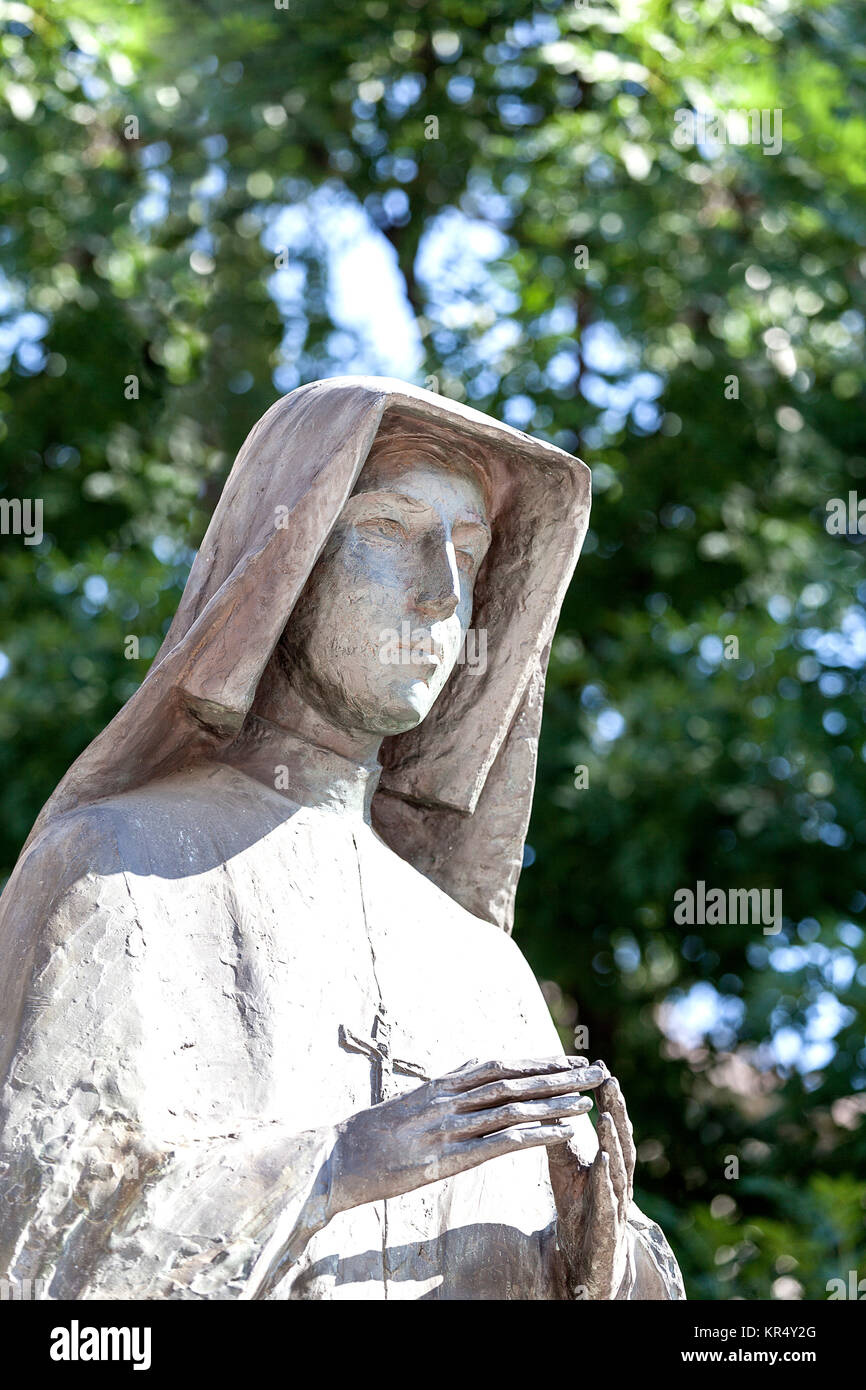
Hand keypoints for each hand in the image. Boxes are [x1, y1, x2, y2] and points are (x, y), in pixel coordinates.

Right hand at [328, 1056, 606, 1215]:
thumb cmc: (365, 1137)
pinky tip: (563, 1132)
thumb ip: (438, 1089)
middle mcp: (450, 1100)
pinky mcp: (448, 1158)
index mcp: (440, 1087)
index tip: (568, 1058)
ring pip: (514, 1108)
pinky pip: (501, 1143)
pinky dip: (536, 1135)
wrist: (334, 1157)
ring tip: (589, 1097)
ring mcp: (449, 1127)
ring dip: (555, 1102)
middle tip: (596, 1069)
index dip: (537, 1062)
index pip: (499, 1066)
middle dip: (558, 1075)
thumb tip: (464, 1072)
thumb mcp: (405, 1104)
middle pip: (515, 1081)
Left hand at [547, 1060, 636, 1299]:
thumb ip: (558, 1137)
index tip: (601, 1067)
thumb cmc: (580, 1208)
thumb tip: (544, 1098)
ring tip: (607, 1116)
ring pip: (618, 1169)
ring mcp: (616, 1204)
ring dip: (614, 1142)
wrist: (589, 1262)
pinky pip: (609, 1204)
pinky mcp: (607, 1230)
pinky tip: (602, 1163)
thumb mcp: (564, 1169)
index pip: (611, 1125)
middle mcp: (618, 1179)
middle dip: (617, 1110)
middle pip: (621, 1140)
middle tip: (610, 1080)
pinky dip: (607, 1183)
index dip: (608, 1097)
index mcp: (610, 1163)